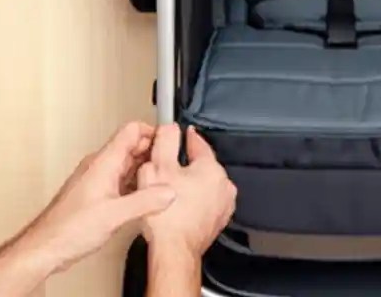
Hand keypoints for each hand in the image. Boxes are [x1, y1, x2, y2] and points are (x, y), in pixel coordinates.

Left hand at [20, 122, 175, 273]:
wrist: (46, 247)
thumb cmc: (68, 229)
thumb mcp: (114, 215)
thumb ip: (144, 202)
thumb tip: (168, 192)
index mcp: (103, 163)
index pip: (132, 131)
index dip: (153, 132)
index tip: (170, 142)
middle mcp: (100, 167)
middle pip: (132, 146)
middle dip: (154, 152)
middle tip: (172, 164)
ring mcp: (98, 180)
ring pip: (128, 165)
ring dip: (146, 170)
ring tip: (164, 180)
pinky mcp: (97, 195)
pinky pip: (122, 181)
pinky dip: (137, 185)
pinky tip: (147, 198)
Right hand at [138, 125, 236, 258]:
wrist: (174, 251)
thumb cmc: (168, 217)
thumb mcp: (157, 168)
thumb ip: (165, 141)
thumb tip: (170, 128)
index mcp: (211, 169)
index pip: (199, 143)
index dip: (185, 137)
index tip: (181, 134)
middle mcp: (223, 185)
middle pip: (202, 164)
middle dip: (185, 164)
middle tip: (167, 169)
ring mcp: (223, 204)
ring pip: (204, 184)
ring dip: (191, 184)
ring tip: (170, 190)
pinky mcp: (218, 220)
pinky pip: (205, 202)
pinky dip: (194, 201)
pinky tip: (179, 207)